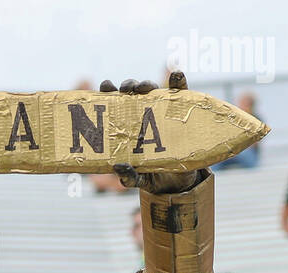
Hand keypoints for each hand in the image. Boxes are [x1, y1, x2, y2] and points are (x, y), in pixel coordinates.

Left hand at [101, 72, 203, 194]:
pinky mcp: (181, 113)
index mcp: (127, 126)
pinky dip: (179, 82)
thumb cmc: (154, 176)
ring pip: (153, 91)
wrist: (179, 182)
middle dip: (128, 86)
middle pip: (133, 93)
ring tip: (144, 87)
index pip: (115, 105)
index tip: (106, 86)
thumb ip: (129, 177)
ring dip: (147, 84)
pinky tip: (176, 76)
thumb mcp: (140, 180)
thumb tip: (118, 168)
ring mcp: (162, 112)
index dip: (109, 92)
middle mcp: (143, 114)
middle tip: (126, 89)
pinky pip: (181, 94)